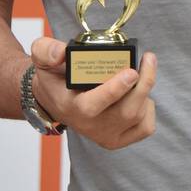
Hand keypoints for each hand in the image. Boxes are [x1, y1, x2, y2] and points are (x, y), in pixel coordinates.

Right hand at [28, 37, 156, 150]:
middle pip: (125, 111)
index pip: (93, 105)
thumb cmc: (54, 77)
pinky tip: (138, 94)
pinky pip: (145, 127)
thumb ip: (46, 50)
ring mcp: (105, 136)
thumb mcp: (41, 58)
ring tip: (140, 71)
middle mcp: (89, 126)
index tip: (131, 72)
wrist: (55, 100)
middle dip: (143, 84)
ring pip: (137, 116)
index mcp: (70, 106)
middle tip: (148, 58)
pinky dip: (148, 108)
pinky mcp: (119, 140)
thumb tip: (61, 52)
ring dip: (144, 90)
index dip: (114, 90)